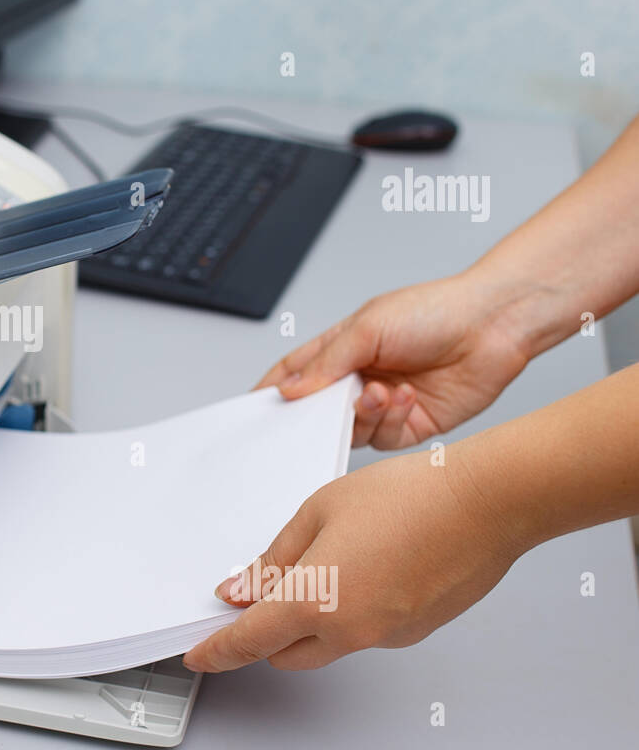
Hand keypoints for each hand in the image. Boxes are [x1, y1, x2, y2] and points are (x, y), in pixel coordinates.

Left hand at [182, 450, 525, 671]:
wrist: (488, 502)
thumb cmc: (409, 496)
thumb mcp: (320, 512)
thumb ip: (275, 558)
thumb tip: (242, 590)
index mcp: (315, 602)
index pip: (249, 640)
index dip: (218, 651)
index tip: (199, 655)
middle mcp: (351, 631)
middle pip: (285, 653)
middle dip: (264, 632)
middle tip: (258, 594)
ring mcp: (387, 636)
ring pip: (328, 644)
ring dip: (311, 621)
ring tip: (326, 561)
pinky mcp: (415, 631)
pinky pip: (365, 631)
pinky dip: (351, 611)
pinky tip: (367, 565)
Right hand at [255, 273, 537, 447]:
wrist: (493, 325)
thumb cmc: (434, 311)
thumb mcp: (367, 328)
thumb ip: (326, 364)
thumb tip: (289, 390)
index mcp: (341, 350)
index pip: (295, 374)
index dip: (273, 391)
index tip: (256, 408)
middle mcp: (358, 380)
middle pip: (318, 410)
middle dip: (318, 414)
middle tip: (323, 410)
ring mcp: (382, 405)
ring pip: (350, 430)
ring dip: (363, 414)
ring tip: (382, 392)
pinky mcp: (410, 426)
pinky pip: (384, 439)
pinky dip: (391, 419)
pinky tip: (407, 396)